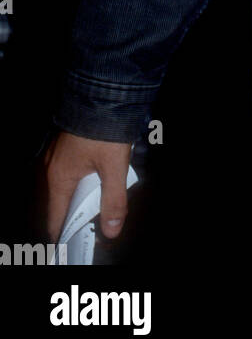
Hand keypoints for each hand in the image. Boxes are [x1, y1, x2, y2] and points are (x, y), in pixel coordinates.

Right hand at [42, 130, 132, 244]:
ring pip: (59, 188)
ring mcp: (54, 156)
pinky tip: (91, 184)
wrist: (102, 91)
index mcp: (58, 179)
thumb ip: (114, 200)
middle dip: (70, 219)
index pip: (54, 219)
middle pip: (56, 205)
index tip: (72, 246)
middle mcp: (49, 169)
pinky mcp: (62, 146)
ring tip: (90, 211)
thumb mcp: (115, 167)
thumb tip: (112, 230)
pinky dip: (74, 185)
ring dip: (73, 201)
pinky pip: (63, 173)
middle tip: (86, 230)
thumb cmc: (106, 129)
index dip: (63, 236)